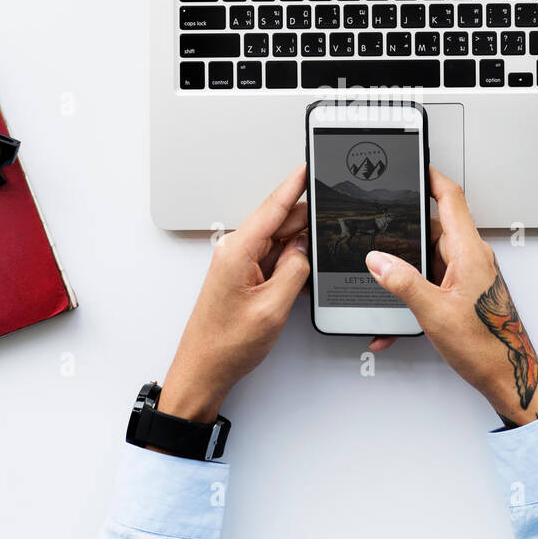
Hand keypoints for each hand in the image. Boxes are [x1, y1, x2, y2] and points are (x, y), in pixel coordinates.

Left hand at [158, 165, 310, 422]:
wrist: (203, 370)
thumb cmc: (226, 345)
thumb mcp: (273, 308)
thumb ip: (294, 272)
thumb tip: (304, 250)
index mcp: (238, 251)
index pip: (272, 208)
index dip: (293, 186)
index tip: (307, 168)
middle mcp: (236, 252)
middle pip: (279, 223)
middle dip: (306, 222)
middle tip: (333, 224)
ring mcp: (239, 264)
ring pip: (279, 242)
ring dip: (299, 248)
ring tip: (317, 260)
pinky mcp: (243, 277)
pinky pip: (273, 260)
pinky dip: (290, 266)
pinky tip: (302, 279)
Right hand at [364, 167, 537, 426]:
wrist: (509, 376)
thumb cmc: (486, 346)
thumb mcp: (434, 313)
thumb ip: (402, 282)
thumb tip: (379, 260)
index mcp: (469, 252)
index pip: (451, 198)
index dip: (431, 177)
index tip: (414, 166)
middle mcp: (472, 258)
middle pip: (435, 227)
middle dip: (405, 232)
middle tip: (380, 235)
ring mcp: (470, 275)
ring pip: (431, 256)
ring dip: (408, 270)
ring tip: (388, 286)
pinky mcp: (466, 291)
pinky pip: (435, 281)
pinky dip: (415, 294)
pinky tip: (398, 320)